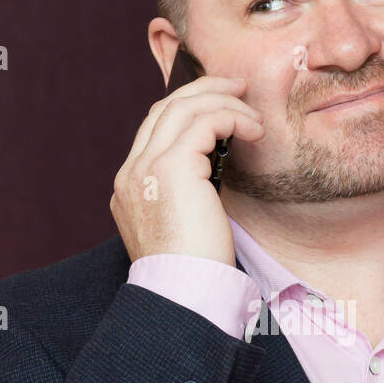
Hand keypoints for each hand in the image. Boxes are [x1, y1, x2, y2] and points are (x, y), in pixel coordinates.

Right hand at [110, 76, 263, 264]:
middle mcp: (131, 173)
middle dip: (205, 91)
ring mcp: (147, 168)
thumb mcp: (182, 227)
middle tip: (239, 88)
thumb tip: (209, 176)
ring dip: (224, 103)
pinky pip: (204, 123)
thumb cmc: (193, 272)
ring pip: (183, 108)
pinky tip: (253, 131)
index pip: (154, 129)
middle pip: (165, 109)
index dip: (187, 110)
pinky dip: (232, 119)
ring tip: (253, 116)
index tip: (221, 107)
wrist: (184, 294)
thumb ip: (183, 195)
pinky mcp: (171, 168)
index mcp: (130, 187)